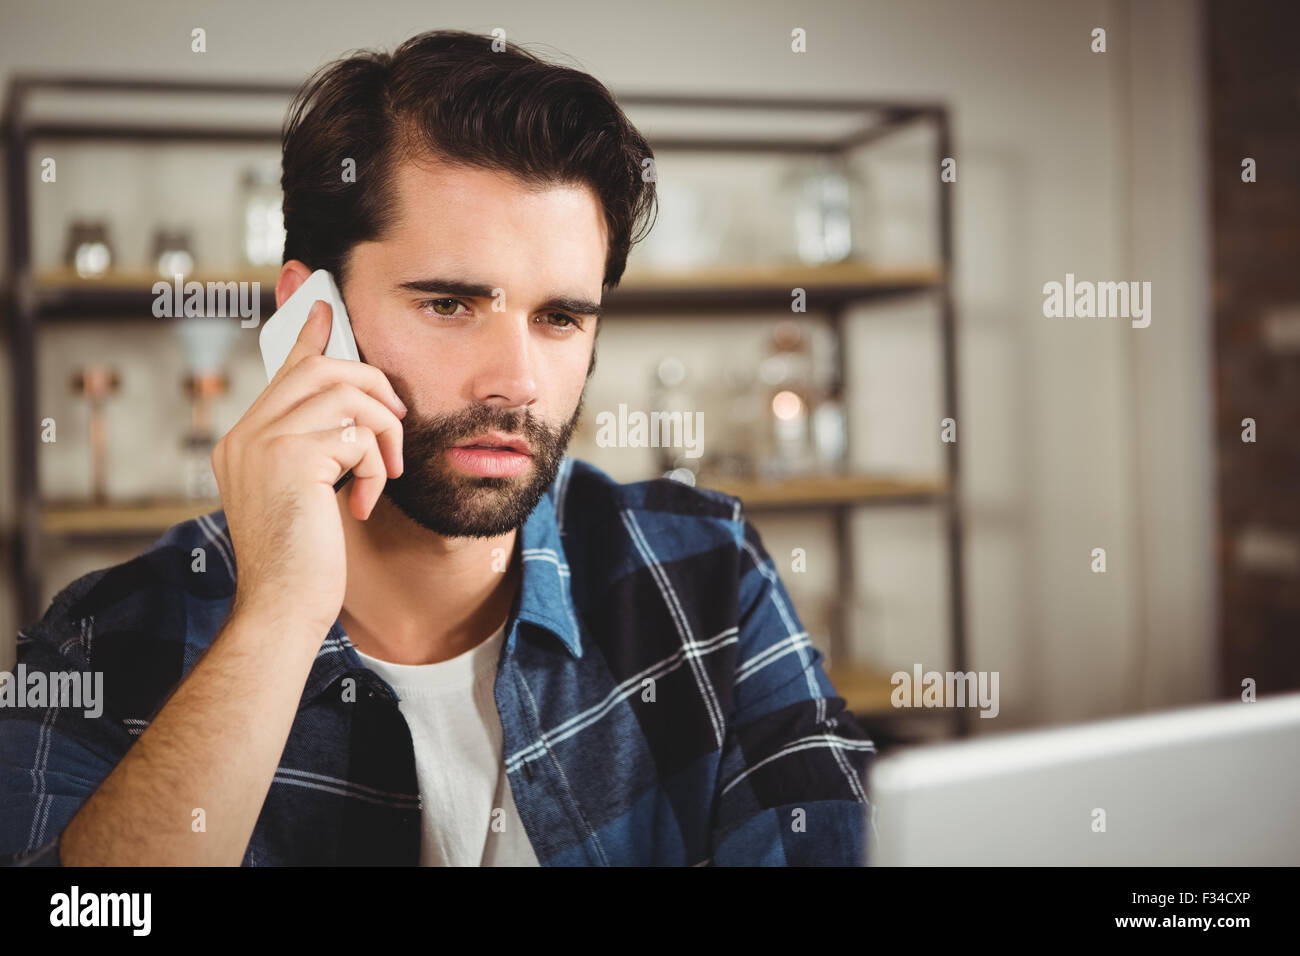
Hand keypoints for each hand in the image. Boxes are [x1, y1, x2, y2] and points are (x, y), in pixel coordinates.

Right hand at [212, 300, 406, 636]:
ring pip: (346, 396)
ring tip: (381, 475)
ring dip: (381, 434)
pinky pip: (355, 433)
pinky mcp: (289, 458)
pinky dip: (374, 466)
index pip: (285, 371)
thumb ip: (320, 450)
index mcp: (243, 441)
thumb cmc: (303, 562)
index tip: (326, 303)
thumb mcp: (309, 495)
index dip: (311, 334)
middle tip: (396, 424)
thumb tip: (357, 414)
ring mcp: (261, 443)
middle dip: (373, 389)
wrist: (283, 608)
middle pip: (322, 370)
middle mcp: (243, 435)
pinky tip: (362, 503)